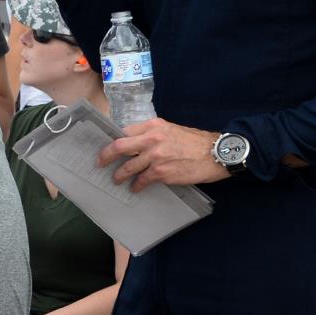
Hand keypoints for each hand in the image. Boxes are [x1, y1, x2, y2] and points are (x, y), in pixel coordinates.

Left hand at [99, 118, 229, 189]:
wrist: (215, 153)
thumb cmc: (194, 142)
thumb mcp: (171, 129)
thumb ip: (152, 133)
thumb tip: (133, 142)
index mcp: (153, 126)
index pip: (124, 131)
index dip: (112, 140)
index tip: (105, 147)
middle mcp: (152, 139)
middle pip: (119, 147)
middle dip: (105, 156)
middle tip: (99, 163)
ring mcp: (156, 156)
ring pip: (128, 167)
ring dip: (119, 175)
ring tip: (116, 179)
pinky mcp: (162, 172)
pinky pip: (142, 180)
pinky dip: (136, 185)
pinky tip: (135, 188)